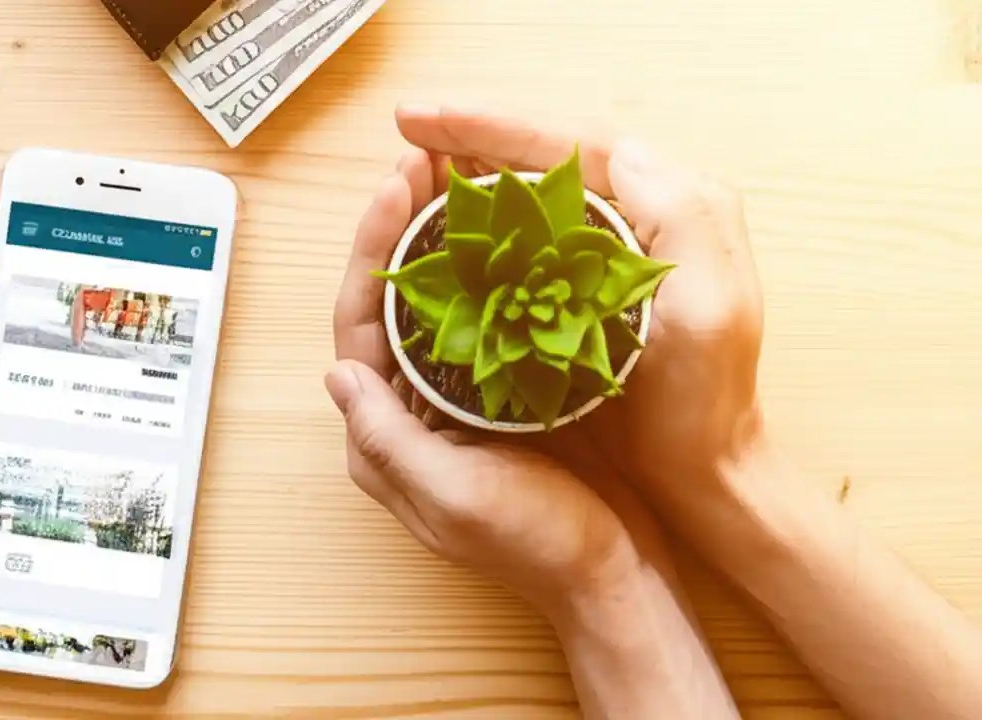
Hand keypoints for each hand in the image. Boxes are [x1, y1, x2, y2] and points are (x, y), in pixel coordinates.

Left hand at [328, 108, 674, 610]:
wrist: (615, 573)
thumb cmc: (537, 543)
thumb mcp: (451, 496)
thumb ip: (387, 439)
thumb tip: (338, 375)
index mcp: (387, 436)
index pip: (358, 327)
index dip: (371, 252)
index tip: (394, 189)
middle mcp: (411, 413)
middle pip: (390, 305)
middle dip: (400, 231)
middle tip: (424, 164)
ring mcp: (457, 403)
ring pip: (435, 306)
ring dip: (440, 244)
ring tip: (457, 181)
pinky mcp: (502, 397)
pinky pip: (481, 323)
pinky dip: (485, 276)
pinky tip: (505, 236)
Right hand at [392, 105, 765, 502]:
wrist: (703, 467)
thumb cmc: (705, 402)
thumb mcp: (712, 311)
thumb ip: (682, 218)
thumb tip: (621, 149)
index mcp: (673, 202)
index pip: (571, 139)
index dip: (493, 123)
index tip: (426, 120)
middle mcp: (644, 210)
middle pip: (546, 148)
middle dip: (473, 130)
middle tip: (407, 124)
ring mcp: (614, 245)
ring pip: (534, 181)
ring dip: (475, 161)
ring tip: (416, 159)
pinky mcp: (590, 280)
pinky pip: (530, 224)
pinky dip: (485, 209)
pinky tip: (445, 212)